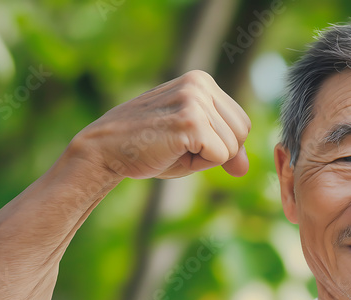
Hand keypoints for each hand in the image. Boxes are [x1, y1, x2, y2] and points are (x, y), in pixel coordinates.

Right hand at [69, 70, 250, 180]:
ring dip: (205, 158)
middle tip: (178, 145)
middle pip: (242, 133)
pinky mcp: (191, 121)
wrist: (104, 151)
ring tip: (172, 147)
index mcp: (201, 80)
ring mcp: (195, 100)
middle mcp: (200, 83)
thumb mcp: (194, 144)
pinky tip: (170, 151)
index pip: (241, 123)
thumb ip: (225, 149)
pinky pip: (221, 156)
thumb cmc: (147, 148)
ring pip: (233, 146)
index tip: (185, 140)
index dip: (220, 144)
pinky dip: (199, 164)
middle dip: (217, 151)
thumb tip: (246, 167)